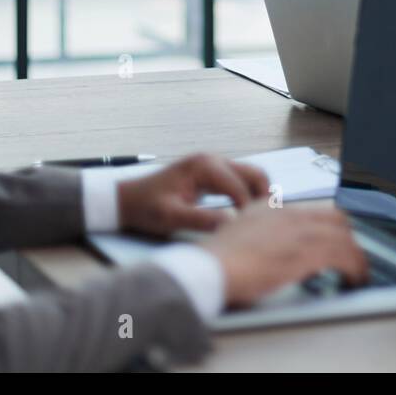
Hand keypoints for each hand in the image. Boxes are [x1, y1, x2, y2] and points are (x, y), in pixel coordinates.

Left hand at [116, 153, 268, 236]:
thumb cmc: (146, 208)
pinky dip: (249, 196)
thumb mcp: (171, 217)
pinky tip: (246, 218)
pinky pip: (240, 181)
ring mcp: (214, 164)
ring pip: (251, 177)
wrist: (128, 200)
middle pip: (255, 175)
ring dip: (259, 197)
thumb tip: (234, 224)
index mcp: (205, 167)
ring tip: (259, 224)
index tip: (254, 234)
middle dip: (265, 199)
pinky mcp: (213, 173)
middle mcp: (213, 160)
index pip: (242, 188)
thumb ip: (202, 219)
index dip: (251, 211)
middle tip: (267, 226)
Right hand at [200, 202, 369, 306]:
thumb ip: (261, 237)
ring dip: (356, 258)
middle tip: (350, 259)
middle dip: (347, 239)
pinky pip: (346, 255)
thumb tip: (276, 252)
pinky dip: (356, 269)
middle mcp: (288, 212)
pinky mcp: (307, 250)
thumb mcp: (240, 238)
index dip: (331, 226)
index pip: (314, 209)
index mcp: (272, 207)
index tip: (338, 239)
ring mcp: (299, 228)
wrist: (209, 268)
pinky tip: (353, 280)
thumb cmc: (218, 262)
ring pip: (345, 237)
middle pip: (336, 218)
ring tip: (356, 275)